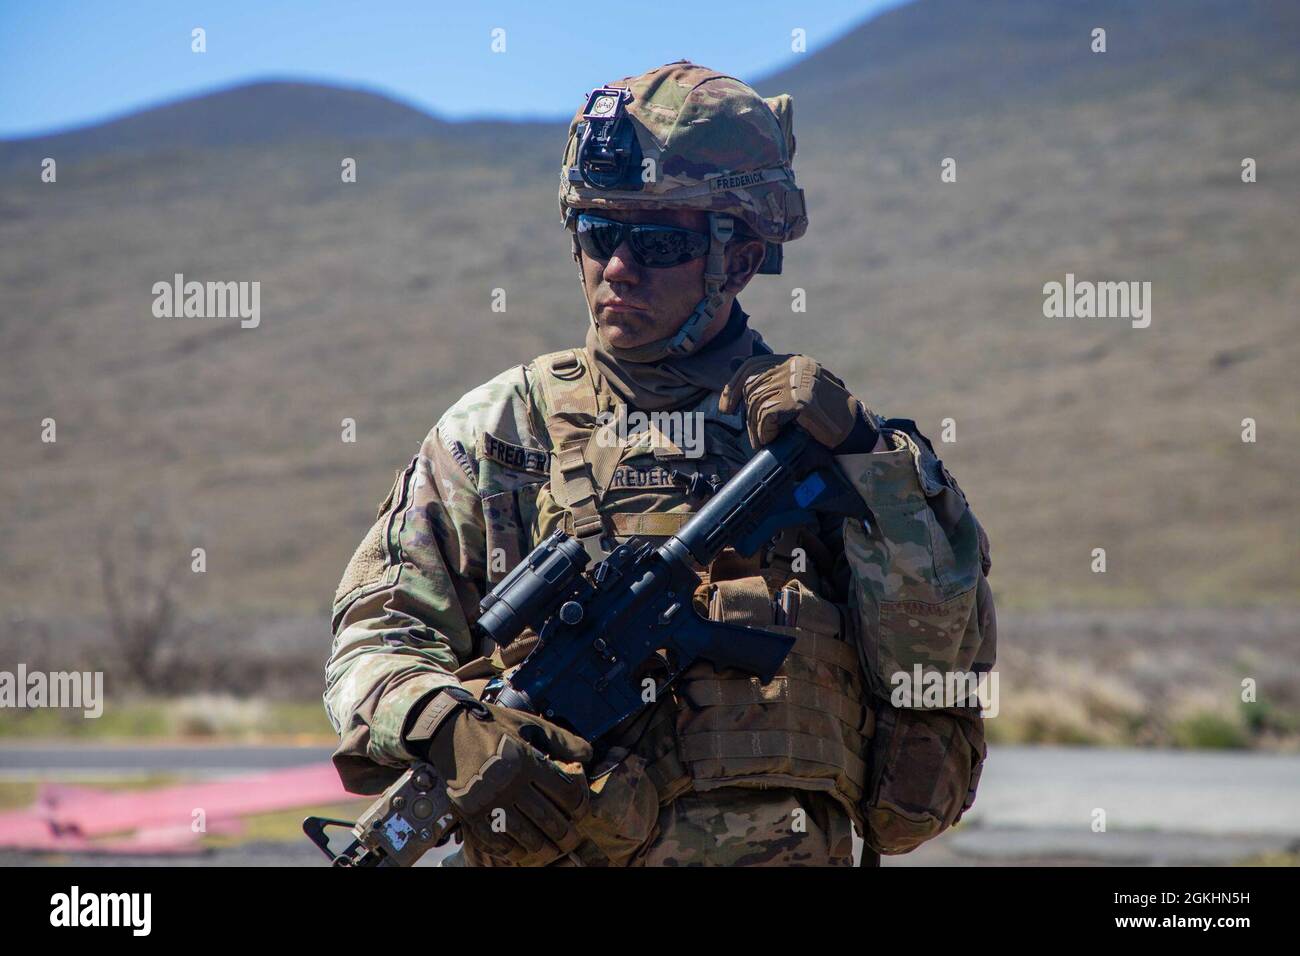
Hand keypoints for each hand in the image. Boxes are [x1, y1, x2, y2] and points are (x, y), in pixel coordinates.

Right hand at [427, 700, 592, 863]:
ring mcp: (489, 800)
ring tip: (550, 851)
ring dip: (541, 847)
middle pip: (547, 819)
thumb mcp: (530, 724)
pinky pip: (495, 839)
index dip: (578, 806)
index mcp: (528, 761)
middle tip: (571, 840)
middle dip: (564, 834)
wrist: (449, 729)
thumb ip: (562, 740)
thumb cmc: (495, 725)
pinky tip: (520, 850)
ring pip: (524, 834)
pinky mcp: (470, 811)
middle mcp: (510, 783)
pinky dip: (510, 849)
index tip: (579, 813)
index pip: (564, 793)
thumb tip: (589, 754)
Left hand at [719, 354, 864, 449]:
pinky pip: (767, 416)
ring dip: (757, 428)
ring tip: (766, 441)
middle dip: (747, 414)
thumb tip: (732, 361)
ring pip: (757, 404)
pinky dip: (766, 431)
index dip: (734, 386)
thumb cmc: (824, 417)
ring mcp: (799, 381)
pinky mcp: (801, 399)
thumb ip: (770, 381)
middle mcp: (795, 366)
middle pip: (752, 387)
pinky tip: (774, 440)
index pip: (752, 365)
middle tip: (757, 435)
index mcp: (794, 362)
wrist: (855, 430)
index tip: (726, 407)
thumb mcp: (795, 393)